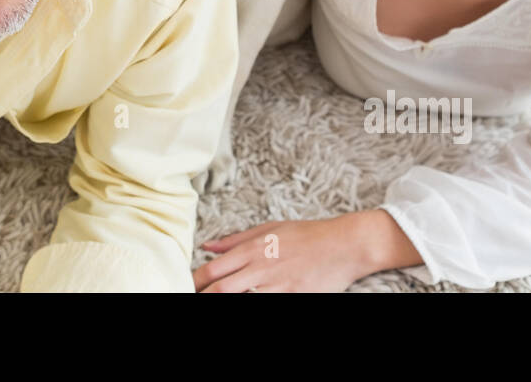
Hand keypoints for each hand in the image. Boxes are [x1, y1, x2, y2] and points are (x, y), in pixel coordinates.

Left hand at [193, 217, 367, 291]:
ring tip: (214, 302)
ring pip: (240, 299)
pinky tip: (247, 301)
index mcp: (252, 248)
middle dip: (203, 296)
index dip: (195, 282)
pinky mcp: (293, 296)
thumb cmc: (307, 235)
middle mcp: (260, 267)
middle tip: (194, 298)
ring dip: (225, 301)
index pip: (212, 269)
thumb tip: (207, 245)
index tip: (186, 287)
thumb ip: (236, 239)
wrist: (344, 244)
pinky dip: (253, 302)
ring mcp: (276, 284)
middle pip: (220, 289)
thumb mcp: (270, 229)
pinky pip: (266, 303)